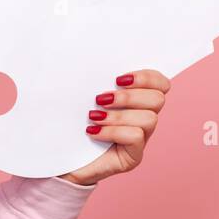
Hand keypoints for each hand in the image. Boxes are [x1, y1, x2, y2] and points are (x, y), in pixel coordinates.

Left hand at [57, 69, 170, 185]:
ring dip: (119, 115)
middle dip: (129, 96)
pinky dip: (112, 131)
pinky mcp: (132, 157)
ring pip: (149, 119)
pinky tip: (92, 132)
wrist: (58, 159)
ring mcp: (140, 140)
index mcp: (136, 100)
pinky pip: (136, 137)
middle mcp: (142, 119)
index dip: (146, 77)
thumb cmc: (68, 124)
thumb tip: (93, 59)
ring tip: (94, 116)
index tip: (118, 79)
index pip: (160, 83)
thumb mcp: (81, 97)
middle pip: (158, 99)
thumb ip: (97, 80)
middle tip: (102, 99)